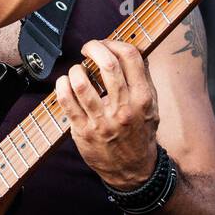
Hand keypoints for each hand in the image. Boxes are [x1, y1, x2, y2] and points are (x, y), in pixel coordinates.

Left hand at [55, 39, 160, 190]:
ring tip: (77, 71)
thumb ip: (144, 80)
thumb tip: (133, 52)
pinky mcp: (83, 131)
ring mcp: (101, 121)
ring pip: (82, 83)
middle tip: (87, 49)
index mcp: (142, 98)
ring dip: (76, 70)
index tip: (105, 44)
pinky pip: (66, 101)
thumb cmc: (140, 134)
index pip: (130, 57)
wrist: (132, 171)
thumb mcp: (152, 108)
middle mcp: (123, 108)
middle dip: (94, 48)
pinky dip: (62, 85)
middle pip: (107, 65)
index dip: (114, 43)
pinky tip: (64, 83)